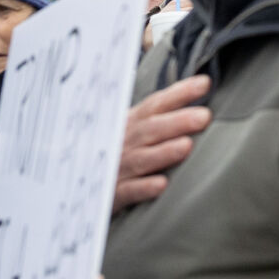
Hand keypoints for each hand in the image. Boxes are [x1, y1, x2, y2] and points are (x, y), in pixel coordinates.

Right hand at [114, 75, 211, 210]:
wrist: (75, 184)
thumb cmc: (114, 152)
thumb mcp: (131, 128)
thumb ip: (160, 114)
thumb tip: (199, 91)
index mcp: (131, 123)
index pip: (156, 105)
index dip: (179, 93)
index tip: (203, 84)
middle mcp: (124, 142)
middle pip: (151, 129)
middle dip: (177, 122)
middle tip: (203, 116)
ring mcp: (118, 167)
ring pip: (142, 159)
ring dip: (163, 152)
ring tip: (186, 146)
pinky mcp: (113, 194)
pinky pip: (128, 191)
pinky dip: (143, 188)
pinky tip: (161, 184)